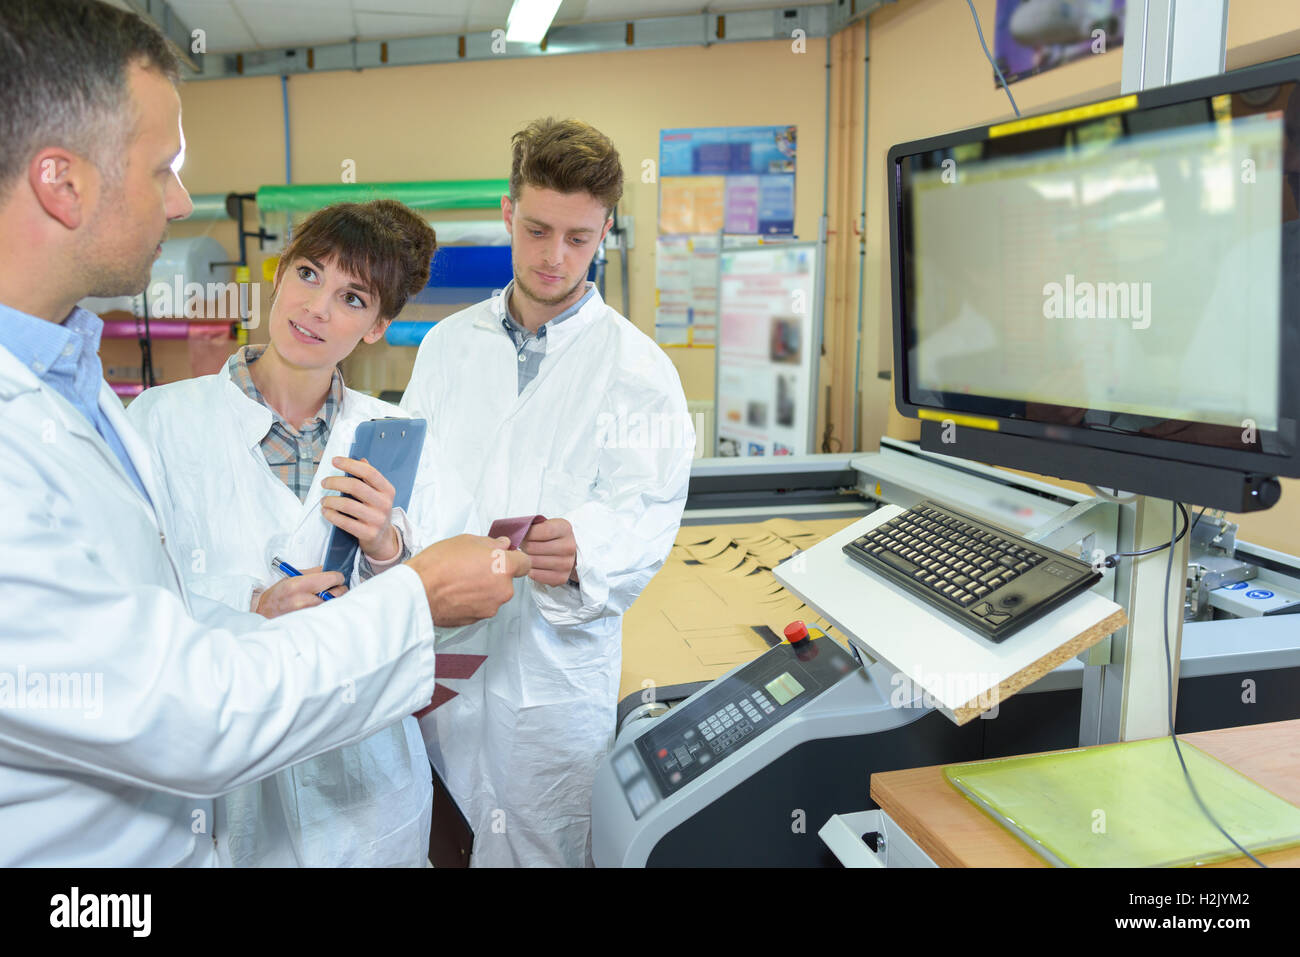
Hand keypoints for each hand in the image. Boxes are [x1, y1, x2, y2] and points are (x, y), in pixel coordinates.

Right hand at [255, 566, 346, 617]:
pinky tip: (322, 605)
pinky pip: (330, 612)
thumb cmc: (278, 593)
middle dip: (338, 588)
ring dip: (334, 598)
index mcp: (300, 585)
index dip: (337, 576)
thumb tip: (332, 569)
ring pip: (337, 603)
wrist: (265, 612)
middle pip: (339, 592)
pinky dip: (330, 607)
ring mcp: (310, 614)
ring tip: (325, 596)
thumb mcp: (292, 576)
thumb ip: (314, 572)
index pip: (333, 578)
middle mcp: (306, 600)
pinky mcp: (312, 622)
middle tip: (331, 587)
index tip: (336, 577)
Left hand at [321, 456, 399, 561]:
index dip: (350, 464)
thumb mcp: (378, 493)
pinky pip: (344, 522)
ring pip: (347, 505)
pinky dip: (331, 515)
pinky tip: (326, 511)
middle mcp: (384, 504)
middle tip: (324, 482)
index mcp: (387, 490)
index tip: (335, 461)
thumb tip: (361, 460)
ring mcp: (377, 519)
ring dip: (330, 500)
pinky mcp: (368, 533)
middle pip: (355, 487)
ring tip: (324, 500)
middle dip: (335, 482)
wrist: (383, 538)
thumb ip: (369, 477)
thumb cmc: (376, 511)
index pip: (369, 472)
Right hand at [406, 534, 530, 626]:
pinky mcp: (478, 619)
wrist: (418, 591)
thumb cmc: (439, 564)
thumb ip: (491, 543)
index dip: (515, 559)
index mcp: (504, 567)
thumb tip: (503, 545)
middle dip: (495, 573)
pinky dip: (474, 600)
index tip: (504, 556)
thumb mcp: (466, 541)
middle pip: (508, 580)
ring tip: (461, 580)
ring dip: (484, 588)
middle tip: (473, 566)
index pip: (525, 563)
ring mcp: (491, 607)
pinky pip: (482, 606)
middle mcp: (503, 590)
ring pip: (494, 594)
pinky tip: (457, 592)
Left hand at [520, 518, 577, 586]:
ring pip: (532, 562)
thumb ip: (530, 525)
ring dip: (525, 559)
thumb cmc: (548, 536)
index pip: (543, 531)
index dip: (528, 533)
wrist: (562, 550)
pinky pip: (536, 575)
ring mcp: (566, 564)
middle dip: (524, 546)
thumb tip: (514, 531)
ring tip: (527, 554)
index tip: (523, 533)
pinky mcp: (561, 578)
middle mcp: (569, 546)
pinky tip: (532, 565)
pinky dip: (529, 571)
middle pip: (533, 548)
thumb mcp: (543, 524)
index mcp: (565, 528)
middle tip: (524, 545)